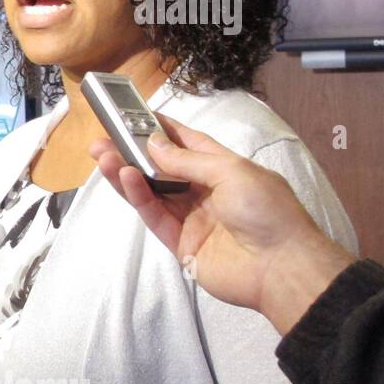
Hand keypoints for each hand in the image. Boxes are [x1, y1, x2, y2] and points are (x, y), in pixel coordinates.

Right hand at [89, 116, 354, 333]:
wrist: (281, 268)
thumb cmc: (266, 210)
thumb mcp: (232, 172)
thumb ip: (188, 160)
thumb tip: (153, 144)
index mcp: (225, 169)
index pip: (188, 144)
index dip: (162, 129)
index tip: (133, 115)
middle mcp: (205, 191)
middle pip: (162, 168)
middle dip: (133, 153)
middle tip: (102, 140)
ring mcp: (191, 217)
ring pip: (152, 191)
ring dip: (127, 172)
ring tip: (102, 155)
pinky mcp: (179, 242)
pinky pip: (154, 215)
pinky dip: (139, 196)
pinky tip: (125, 177)